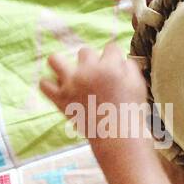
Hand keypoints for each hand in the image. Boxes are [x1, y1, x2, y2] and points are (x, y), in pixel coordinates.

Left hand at [40, 40, 152, 157]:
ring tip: (69, 74)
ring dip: (61, 65)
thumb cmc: (131, 111)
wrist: (117, 135)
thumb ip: (130, 66)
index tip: (115, 68)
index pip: (110, 48)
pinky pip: (44, 84)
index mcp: (109, 67)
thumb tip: (121, 58)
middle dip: (91, 62)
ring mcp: (71, 84)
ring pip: (54, 60)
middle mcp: (88, 71)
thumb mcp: (139, 85)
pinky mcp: (60, 98)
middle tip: (96, 77)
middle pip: (85, 51)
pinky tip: (60, 90)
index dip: (113, 57)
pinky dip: (50, 86)